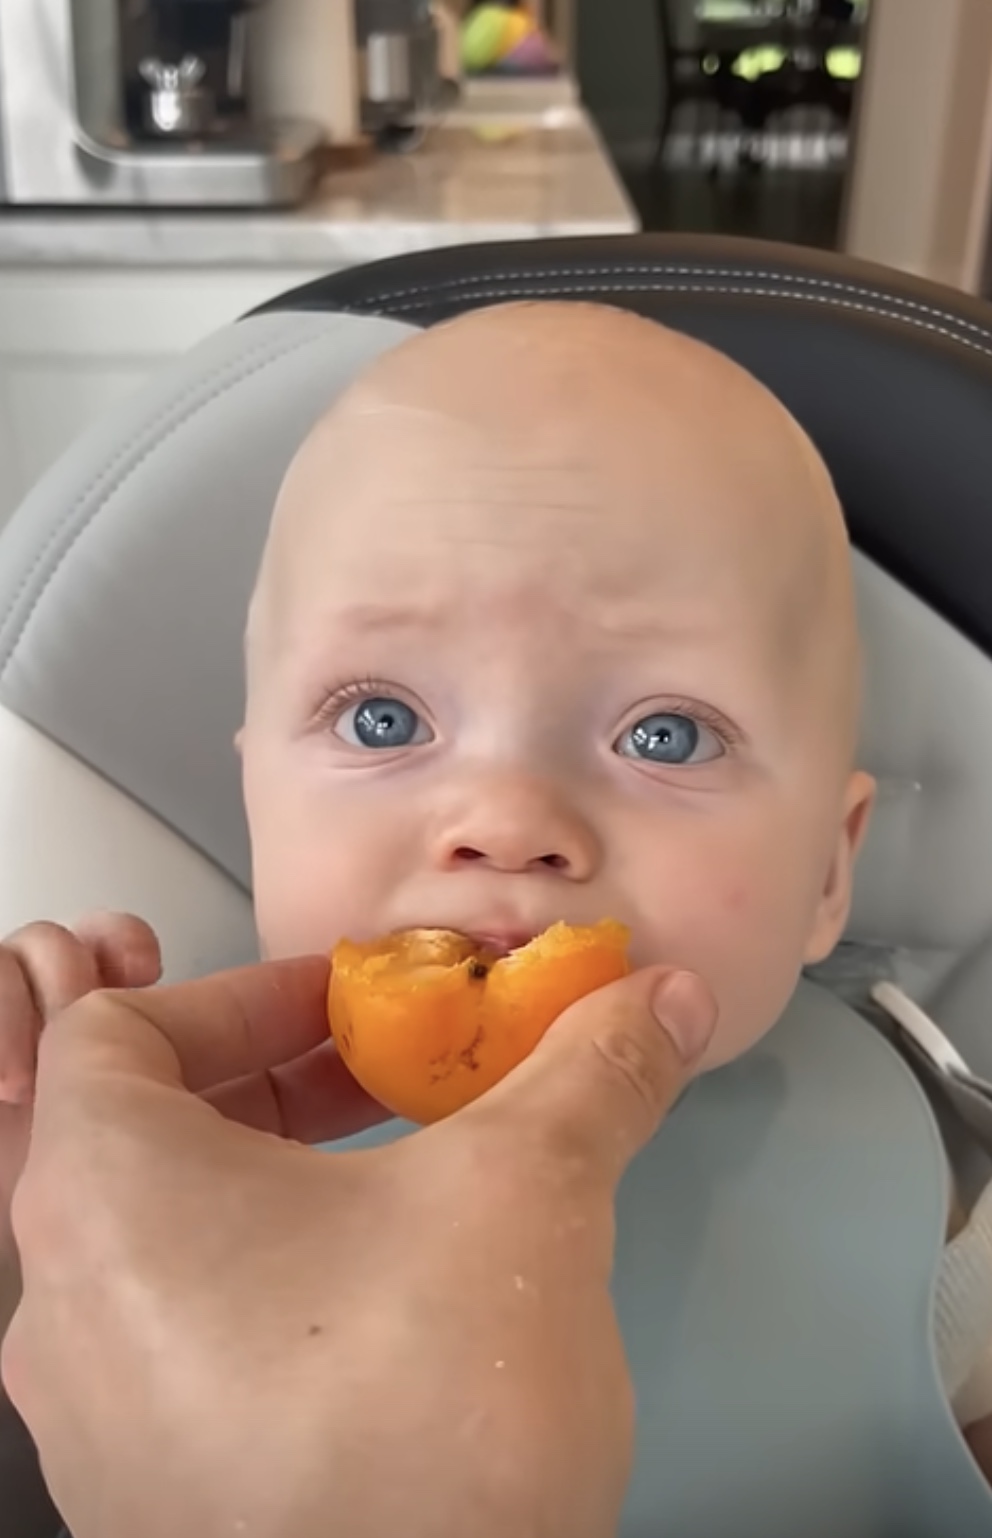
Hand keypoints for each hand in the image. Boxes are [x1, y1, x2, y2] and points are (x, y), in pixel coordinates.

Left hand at [2, 956, 714, 1537]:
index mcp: (106, 1198)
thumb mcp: (525, 1194)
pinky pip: (184, 1346)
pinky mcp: (154, 1501)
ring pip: (162, 1244)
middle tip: (387, 1081)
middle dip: (281, 1085)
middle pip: (143, 1132)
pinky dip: (269, 1291)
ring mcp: (101, 1418)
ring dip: (277, 1188)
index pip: (117, 1030)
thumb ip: (590, 1073)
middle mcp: (68, 1308)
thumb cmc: (421, 1425)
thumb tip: (657, 1003)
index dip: (238, 992)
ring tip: (401, 1186)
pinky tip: (388, 1309)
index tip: (342, 1007)